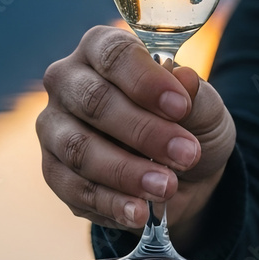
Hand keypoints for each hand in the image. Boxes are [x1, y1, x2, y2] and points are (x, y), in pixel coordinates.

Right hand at [37, 26, 235, 232]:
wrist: (182, 174)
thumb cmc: (188, 123)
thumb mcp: (204, 108)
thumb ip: (195, 95)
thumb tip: (186, 79)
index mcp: (102, 48)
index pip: (114, 54)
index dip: (145, 81)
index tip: (180, 107)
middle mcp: (69, 80)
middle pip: (94, 100)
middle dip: (143, 131)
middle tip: (186, 153)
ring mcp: (55, 125)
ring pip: (79, 147)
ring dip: (126, 171)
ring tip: (166, 187)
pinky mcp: (53, 170)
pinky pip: (74, 188)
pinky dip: (111, 202)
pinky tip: (140, 211)